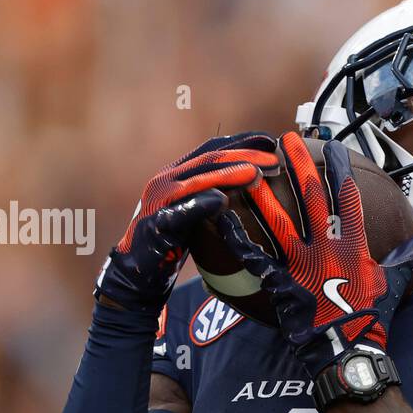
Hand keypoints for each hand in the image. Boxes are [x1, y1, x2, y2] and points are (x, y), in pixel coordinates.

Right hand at [94, 132, 279, 313]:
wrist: (138, 271)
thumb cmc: (173, 242)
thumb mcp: (198, 213)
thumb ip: (214, 194)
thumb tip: (251, 181)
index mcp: (178, 174)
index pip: (212, 150)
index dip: (241, 142)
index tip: (270, 141)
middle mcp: (167, 179)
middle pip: (209, 159)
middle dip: (244, 155)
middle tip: (274, 158)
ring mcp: (160, 199)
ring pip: (197, 178)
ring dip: (229, 173)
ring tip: (257, 172)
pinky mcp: (156, 222)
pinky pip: (181, 210)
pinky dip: (200, 202)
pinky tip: (221, 199)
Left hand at [217, 131, 412, 376]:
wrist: (348, 349)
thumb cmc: (372, 317)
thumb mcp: (395, 281)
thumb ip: (409, 254)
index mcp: (354, 245)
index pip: (348, 198)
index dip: (340, 170)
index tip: (334, 150)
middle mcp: (326, 248)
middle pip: (311, 198)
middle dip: (300, 166)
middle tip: (287, 141)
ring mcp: (301, 265)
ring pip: (277, 220)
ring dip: (263, 193)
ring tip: (249, 169)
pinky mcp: (280, 282)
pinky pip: (253, 255)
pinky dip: (237, 236)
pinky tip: (221, 217)